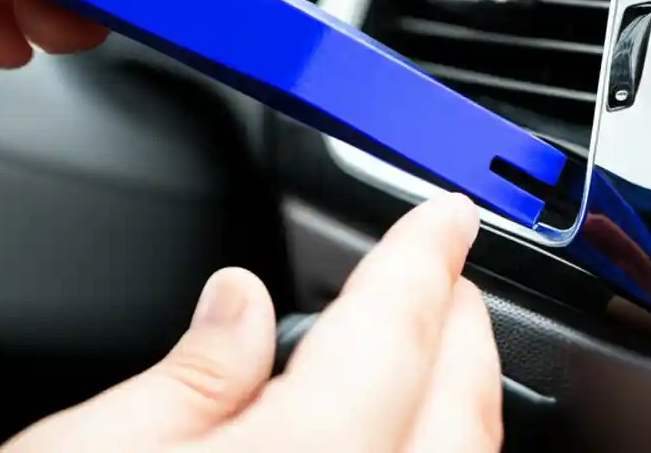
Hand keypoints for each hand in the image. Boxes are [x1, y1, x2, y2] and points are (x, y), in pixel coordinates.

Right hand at [0, 193, 503, 451]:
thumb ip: (188, 378)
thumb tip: (239, 303)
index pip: (391, 336)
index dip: (421, 261)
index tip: (444, 220)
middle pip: (456, 412)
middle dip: (462, 328)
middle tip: (442, 274)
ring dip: (459, 401)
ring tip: (430, 349)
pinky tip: (399, 442)